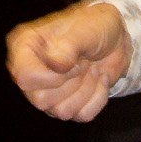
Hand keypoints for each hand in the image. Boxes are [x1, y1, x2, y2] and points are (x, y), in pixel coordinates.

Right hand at [5, 2, 129, 121]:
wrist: (116, 39)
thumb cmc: (95, 25)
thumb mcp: (85, 28)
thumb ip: (69, 45)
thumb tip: (55, 66)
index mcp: (24, 47)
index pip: (24, 77)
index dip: (52, 77)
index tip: (73, 61)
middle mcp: (31, 72)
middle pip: (41, 100)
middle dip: (72, 83)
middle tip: (83, 63)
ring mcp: (46, 92)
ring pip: (62, 111)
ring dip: (86, 89)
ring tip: (91, 68)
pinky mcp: (66, 104)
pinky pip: (81, 115)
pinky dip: (98, 97)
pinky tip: (99, 79)